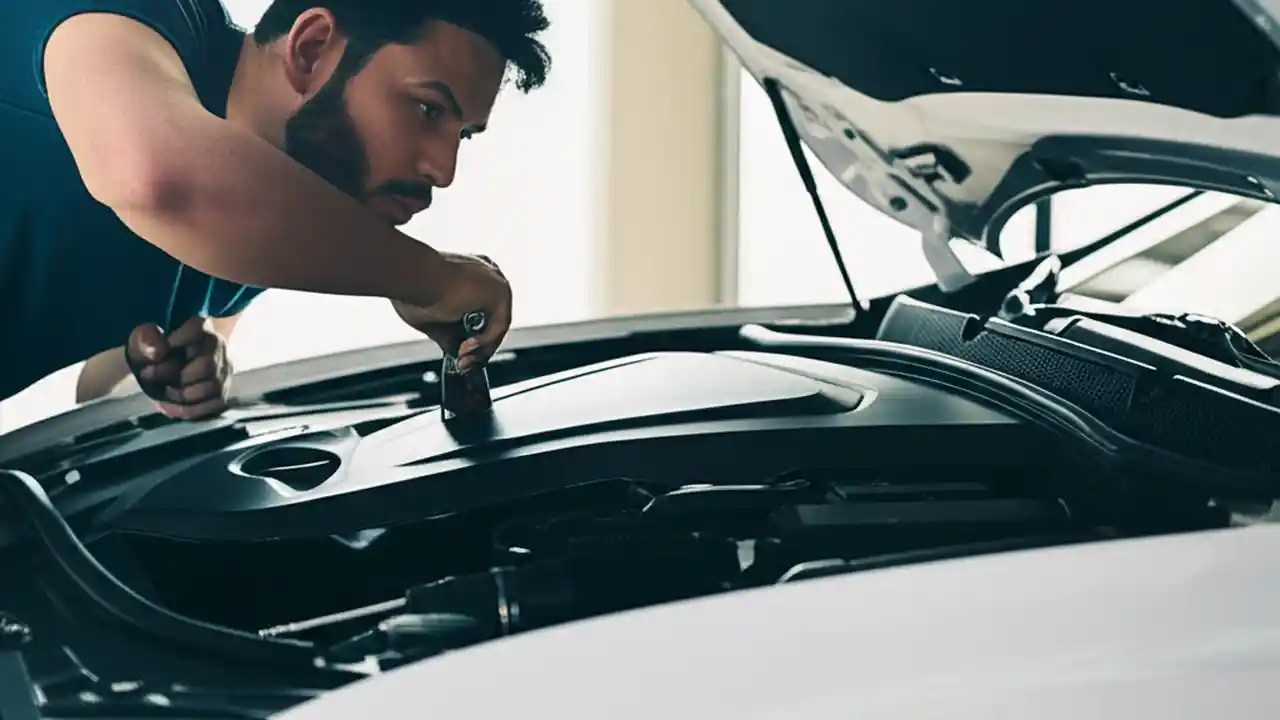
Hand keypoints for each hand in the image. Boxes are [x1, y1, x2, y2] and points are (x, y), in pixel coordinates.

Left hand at [124, 317, 231, 419]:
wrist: (162, 369)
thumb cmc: (153, 352)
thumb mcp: (141, 341)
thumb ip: (146, 341)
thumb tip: (157, 352)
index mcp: (201, 327)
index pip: (196, 330)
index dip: (175, 343)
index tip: (155, 354)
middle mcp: (219, 348)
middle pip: (207, 366)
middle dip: (176, 377)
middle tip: (154, 378)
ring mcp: (224, 372)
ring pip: (212, 388)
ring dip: (182, 395)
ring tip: (165, 392)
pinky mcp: (223, 394)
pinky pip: (213, 407)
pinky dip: (189, 410)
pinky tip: (173, 405)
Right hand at [392, 252, 510, 371]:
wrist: (411, 275)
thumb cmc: (412, 290)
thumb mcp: (430, 319)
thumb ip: (447, 335)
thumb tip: (456, 353)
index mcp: (468, 275)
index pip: (480, 310)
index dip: (472, 335)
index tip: (460, 352)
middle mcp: (485, 274)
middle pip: (491, 319)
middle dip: (478, 346)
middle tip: (463, 363)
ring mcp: (494, 280)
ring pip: (497, 324)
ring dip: (481, 348)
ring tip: (462, 359)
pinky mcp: (499, 290)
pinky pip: (499, 324)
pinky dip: (484, 341)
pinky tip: (466, 347)